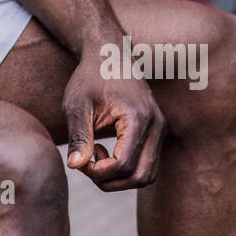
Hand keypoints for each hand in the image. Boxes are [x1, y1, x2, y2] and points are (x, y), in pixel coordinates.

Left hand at [63, 51, 166, 190]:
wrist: (109, 54)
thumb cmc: (90, 77)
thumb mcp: (77, 105)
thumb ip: (78, 136)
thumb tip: (75, 167)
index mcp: (138, 117)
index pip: (124, 164)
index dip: (98, 172)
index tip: (80, 160)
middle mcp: (156, 125)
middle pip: (141, 176)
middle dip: (110, 181)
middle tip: (86, 164)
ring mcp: (161, 129)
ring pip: (148, 175)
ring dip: (119, 178)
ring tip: (95, 155)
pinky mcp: (157, 132)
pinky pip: (148, 164)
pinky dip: (127, 169)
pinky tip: (106, 151)